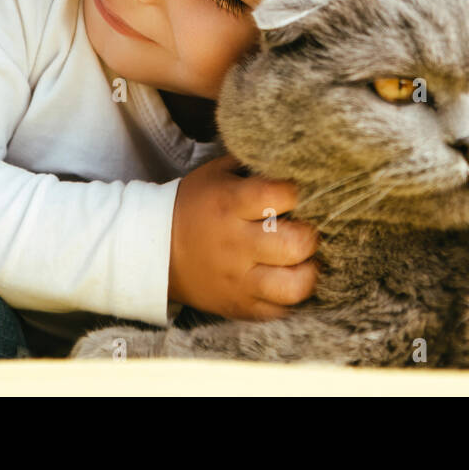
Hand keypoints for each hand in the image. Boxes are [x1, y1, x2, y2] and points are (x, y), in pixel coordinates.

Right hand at [168, 152, 319, 320]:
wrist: (157, 252)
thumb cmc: (197, 205)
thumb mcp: (219, 174)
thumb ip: (257, 165)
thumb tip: (299, 158)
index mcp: (230, 204)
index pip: (283, 195)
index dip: (301, 191)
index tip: (300, 193)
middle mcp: (236, 244)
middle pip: (297, 244)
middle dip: (311, 234)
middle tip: (306, 230)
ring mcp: (239, 281)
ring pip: (295, 286)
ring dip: (308, 272)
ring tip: (302, 260)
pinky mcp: (240, 308)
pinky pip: (282, 310)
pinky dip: (292, 296)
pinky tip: (287, 278)